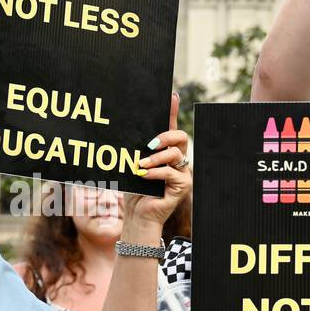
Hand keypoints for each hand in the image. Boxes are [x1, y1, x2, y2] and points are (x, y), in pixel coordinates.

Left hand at [125, 92, 191, 231]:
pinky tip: (143, 175)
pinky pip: (171, 173)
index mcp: (166, 151)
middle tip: (148, 145)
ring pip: (175, 154)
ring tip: (141, 165)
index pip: (172, 127)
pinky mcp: (183, 186)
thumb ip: (136, 150)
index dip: (173, 111)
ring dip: (156, 158)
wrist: (138, 214)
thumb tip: (126, 129)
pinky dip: (155, 173)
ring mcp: (183, 173)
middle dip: (165, 136)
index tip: (171, 96)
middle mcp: (178, 160)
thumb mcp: (134, 164)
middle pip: (181, 137)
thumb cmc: (135, 189)